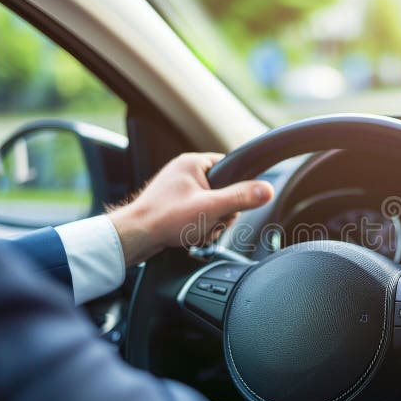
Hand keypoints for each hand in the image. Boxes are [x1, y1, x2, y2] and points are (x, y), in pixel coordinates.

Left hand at [109, 153, 273, 265]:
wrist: (134, 238)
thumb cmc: (165, 219)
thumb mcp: (211, 207)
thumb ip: (241, 197)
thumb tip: (267, 190)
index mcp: (193, 163)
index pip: (230, 168)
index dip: (235, 189)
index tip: (229, 205)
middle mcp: (185, 173)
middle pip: (223, 192)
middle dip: (220, 213)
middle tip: (207, 221)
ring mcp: (178, 190)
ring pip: (212, 207)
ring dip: (209, 223)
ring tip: (195, 230)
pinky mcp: (174, 206)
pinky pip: (198, 216)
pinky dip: (197, 228)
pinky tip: (188, 235)